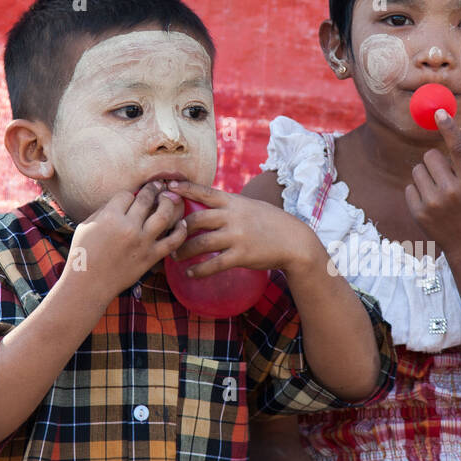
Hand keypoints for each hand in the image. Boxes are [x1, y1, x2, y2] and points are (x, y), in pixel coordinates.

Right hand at [68, 181, 186, 301]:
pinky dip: (181, 230)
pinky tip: (182, 223)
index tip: (133, 196)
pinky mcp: (151, 257)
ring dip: (169, 203)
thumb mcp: (86, 225)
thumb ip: (105, 211)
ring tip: (170, 199)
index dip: (131, 194)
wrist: (89, 284)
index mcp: (109, 217)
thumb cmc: (83, 254)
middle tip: (159, 185)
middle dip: (154, 189)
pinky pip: (173, 241)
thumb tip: (123, 201)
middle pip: (147, 199)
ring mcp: (142, 242)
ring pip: (164, 215)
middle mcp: (128, 227)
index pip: (127, 194)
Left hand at [166, 179, 320, 278]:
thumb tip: (208, 202)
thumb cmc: (271, 223)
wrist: (294, 241)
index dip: (185, 189)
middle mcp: (233, 217)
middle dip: (177, 228)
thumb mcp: (251, 206)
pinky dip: (199, 270)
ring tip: (174, 257)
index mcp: (234, 202)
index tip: (167, 187)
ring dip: (183, 251)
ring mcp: (237, 236)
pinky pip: (214, 264)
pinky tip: (190, 273)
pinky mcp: (241, 255)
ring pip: (200, 243)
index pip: (205, 192)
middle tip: (166, 235)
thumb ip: (230, 205)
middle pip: (195, 219)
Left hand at [403, 109, 460, 261]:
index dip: (449, 128)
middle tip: (444, 177)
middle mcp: (452, 191)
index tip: (439, 112)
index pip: (459, 148)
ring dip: (425, 176)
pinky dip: (418, 192)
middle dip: (435, 162)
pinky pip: (410, 187)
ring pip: (417, 170)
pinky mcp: (419, 213)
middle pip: (430, 156)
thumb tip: (445, 132)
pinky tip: (431, 205)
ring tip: (438, 192)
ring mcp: (434, 203)